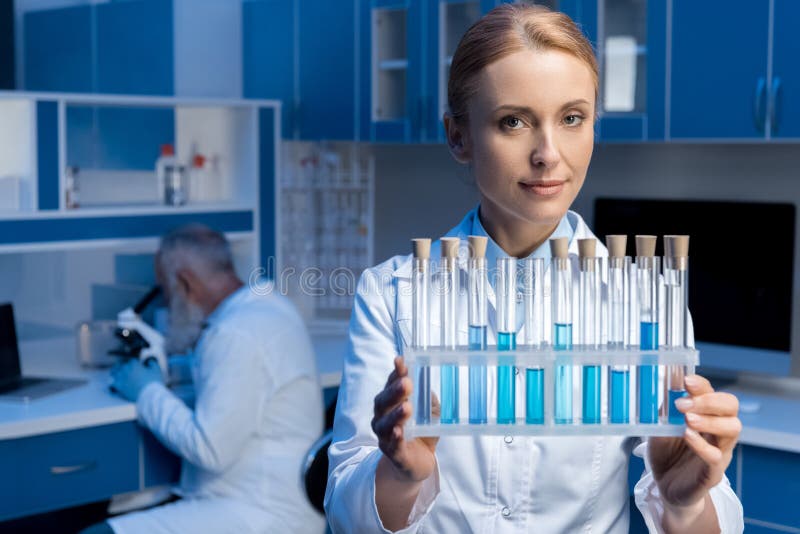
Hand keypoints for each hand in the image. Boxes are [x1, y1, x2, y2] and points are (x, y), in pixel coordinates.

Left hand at [110, 358, 163, 401]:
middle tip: (126, 367)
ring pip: (113, 373)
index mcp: (133, 365)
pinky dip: (112, 386)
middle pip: (119, 365)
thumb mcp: (156, 370)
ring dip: (115, 373)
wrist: (149, 395)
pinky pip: (111, 386)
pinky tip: (113, 386)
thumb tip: (149, 361)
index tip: (137, 364)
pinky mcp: (119, 389)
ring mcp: (120, 380)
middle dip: (123, 365)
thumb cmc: (153, 382)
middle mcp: (125, 370)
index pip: (131, 360)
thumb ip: (152, 362)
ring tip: (117, 374)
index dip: (135, 362)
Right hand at [372, 356, 439, 482]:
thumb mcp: (428, 410)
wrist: (419, 463)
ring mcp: (386, 436)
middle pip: (383, 402)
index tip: (401, 362)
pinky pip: (392, 446)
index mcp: (390, 403)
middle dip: (394, 392)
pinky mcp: (394, 454)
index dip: (395, 373)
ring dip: (395, 415)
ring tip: (407, 407)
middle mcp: (382, 417)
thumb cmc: (421, 431)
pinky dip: (395, 439)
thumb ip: (427, 396)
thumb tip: (429, 378)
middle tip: (406, 383)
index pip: (390, 384)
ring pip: (385, 424)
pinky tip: (398, 431)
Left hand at [649, 374, 740, 510]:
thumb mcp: (660, 426)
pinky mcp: (712, 473)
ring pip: (732, 429)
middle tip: (682, 403)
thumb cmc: (667, 453)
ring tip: (687, 419)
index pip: (714, 393)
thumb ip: (664, 410)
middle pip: (731, 407)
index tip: (686, 381)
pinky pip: (715, 457)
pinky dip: (701, 444)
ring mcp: (719, 451)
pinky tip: (687, 436)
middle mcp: (718, 431)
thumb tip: (660, 386)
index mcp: (707, 416)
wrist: (665, 486)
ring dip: (709, 420)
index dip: (702, 385)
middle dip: (709, 400)